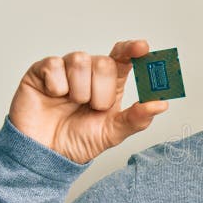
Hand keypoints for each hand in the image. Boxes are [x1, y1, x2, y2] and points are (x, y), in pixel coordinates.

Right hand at [8, 39, 168, 163]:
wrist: (45, 155)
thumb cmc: (78, 141)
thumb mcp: (112, 133)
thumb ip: (137, 118)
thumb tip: (161, 104)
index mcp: (109, 84)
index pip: (124, 57)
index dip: (133, 50)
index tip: (143, 48)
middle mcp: (89, 72)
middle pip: (105, 62)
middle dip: (102, 91)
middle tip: (93, 108)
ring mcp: (65, 70)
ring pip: (81, 60)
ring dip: (80, 90)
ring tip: (72, 104)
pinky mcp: (42, 71)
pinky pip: (54, 65)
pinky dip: (57, 86)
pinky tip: (53, 97)